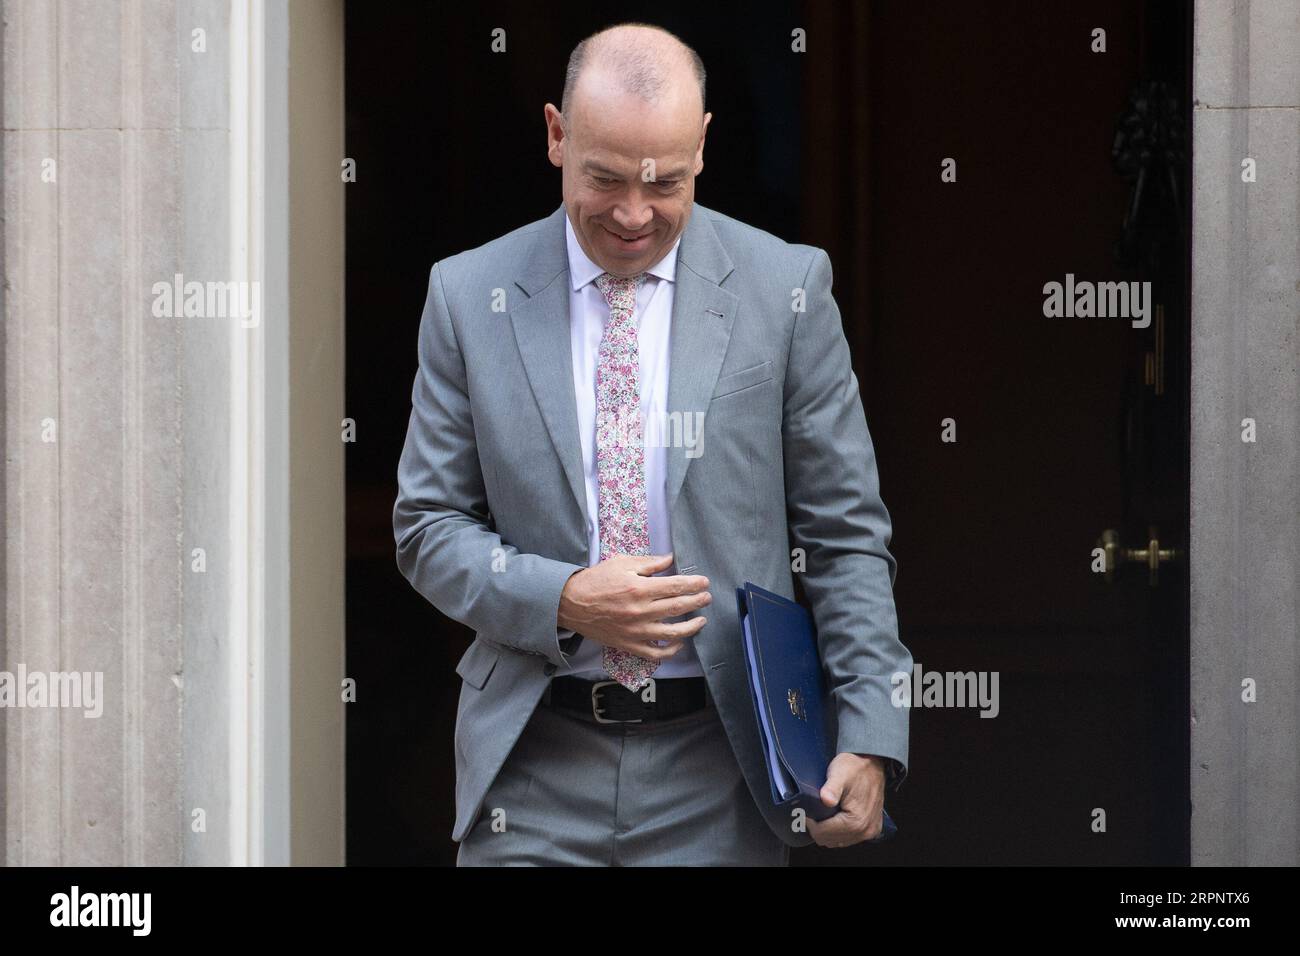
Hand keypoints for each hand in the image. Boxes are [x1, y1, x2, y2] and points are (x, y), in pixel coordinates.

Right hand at [557, 553, 710, 660]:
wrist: (571, 604)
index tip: (704, 582)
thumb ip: (649, 563)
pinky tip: (680, 642)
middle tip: (707, 597)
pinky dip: (671, 649)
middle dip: (698, 601)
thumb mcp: (622, 563)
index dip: (694, 584)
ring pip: (673, 633)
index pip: (676, 586)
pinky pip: (656, 652)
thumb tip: (670, 560)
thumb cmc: (596, 581)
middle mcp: (640, 611)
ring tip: (701, 620)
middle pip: (679, 607)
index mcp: (639, 588)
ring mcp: (636, 631)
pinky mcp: (630, 644)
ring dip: (692, 626)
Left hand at [807, 753, 886, 847]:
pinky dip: (839, 831)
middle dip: (819, 828)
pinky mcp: (872, 828)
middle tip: (814, 812)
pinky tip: (835, 818)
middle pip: (829, 840)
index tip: (807, 812)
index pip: (823, 834)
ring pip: (838, 841)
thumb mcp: (839, 773)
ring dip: (828, 830)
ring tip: (824, 814)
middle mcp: (865, 830)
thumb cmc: (855, 767)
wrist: (872, 762)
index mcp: (856, 821)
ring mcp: (870, 831)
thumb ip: (832, 788)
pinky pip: (849, 838)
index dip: (811, 823)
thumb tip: (826, 799)